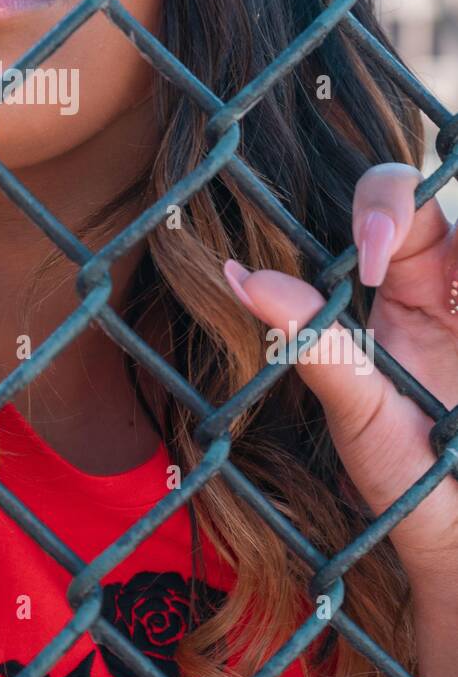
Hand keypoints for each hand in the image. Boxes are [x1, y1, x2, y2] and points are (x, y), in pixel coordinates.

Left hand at [222, 161, 457, 586]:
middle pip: (438, 204)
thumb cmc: (405, 478)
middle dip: (410, 206)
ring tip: (450, 309)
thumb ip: (314, 340)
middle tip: (387, 247)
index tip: (370, 262)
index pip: (390, 199)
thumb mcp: (355, 409)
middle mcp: (447, 284)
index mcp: (402, 286)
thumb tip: (239, 277)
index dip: (385, 204)